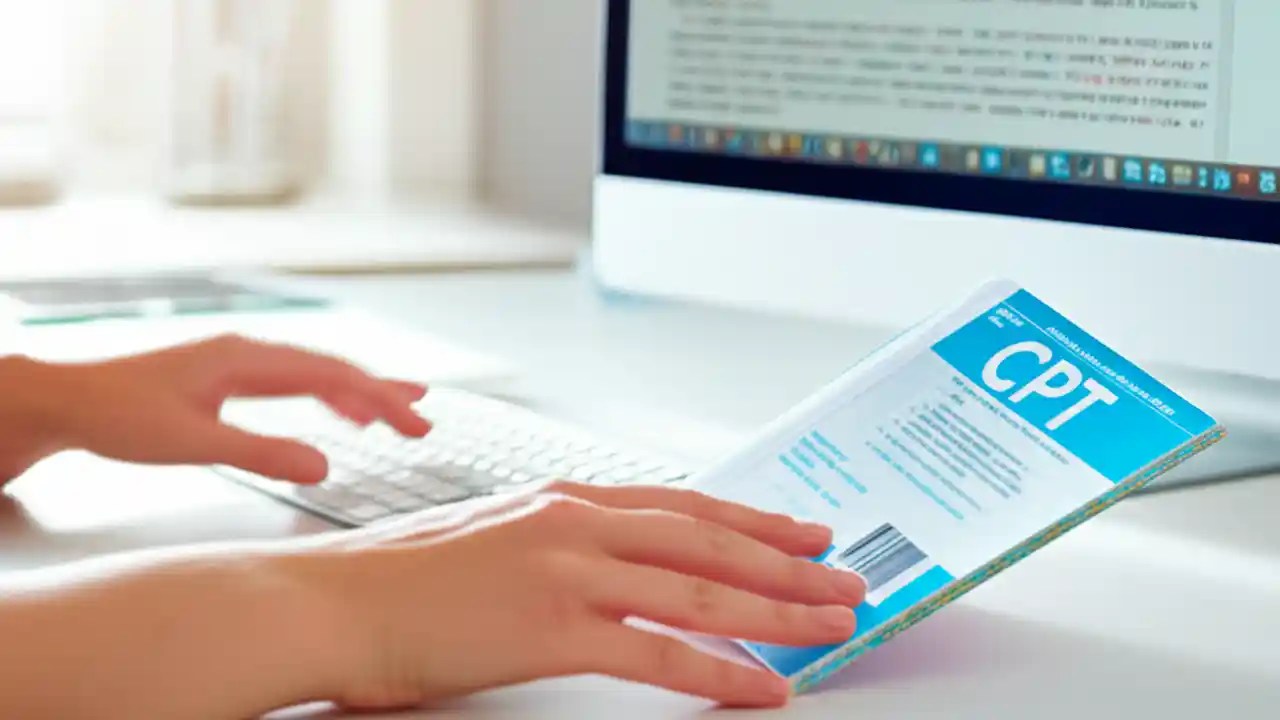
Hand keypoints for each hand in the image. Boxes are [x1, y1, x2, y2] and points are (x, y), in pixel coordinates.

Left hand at [0, 335, 429, 483]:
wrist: (68, 399)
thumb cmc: (120, 417)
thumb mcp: (192, 442)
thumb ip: (261, 453)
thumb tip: (325, 467)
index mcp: (247, 358)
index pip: (331, 374)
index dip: (380, 398)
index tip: (415, 423)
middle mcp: (251, 351)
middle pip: (333, 369)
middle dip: (382, 395)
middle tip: (425, 421)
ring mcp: (242, 362)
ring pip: (318, 374)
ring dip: (361, 395)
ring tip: (402, 415)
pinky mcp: (232, 378)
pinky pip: (296, 383)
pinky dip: (329, 398)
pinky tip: (344, 417)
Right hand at [294, 482, 866, 708]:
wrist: (329, 600)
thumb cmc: (400, 577)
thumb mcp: (491, 535)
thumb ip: (557, 539)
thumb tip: (609, 556)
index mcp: (563, 497)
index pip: (682, 503)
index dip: (751, 519)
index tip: (800, 530)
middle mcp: (576, 522)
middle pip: (708, 539)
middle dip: (786, 560)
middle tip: (844, 575)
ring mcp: (567, 571)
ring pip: (700, 590)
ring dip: (777, 610)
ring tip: (832, 624)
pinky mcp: (552, 628)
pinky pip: (659, 654)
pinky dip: (720, 673)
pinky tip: (763, 688)